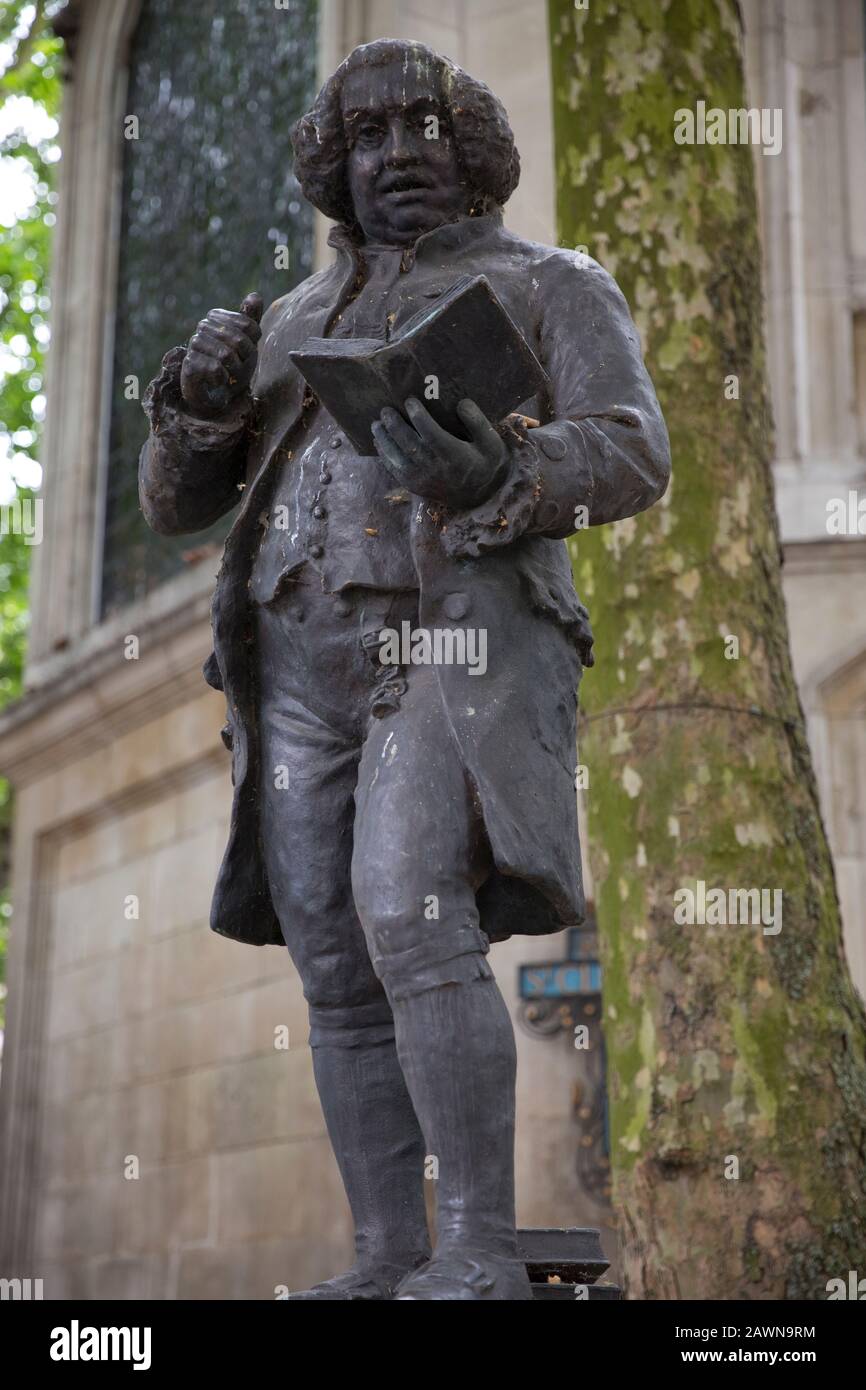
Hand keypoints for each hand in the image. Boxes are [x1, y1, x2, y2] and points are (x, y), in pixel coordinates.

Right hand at [180, 293, 262, 417]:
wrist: (214, 392)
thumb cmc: (232, 365)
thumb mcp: (247, 342)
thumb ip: (250, 319)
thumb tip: (255, 295)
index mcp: (216, 316)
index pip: (248, 326)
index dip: (252, 345)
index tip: (244, 353)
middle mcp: (203, 326)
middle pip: (238, 340)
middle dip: (244, 358)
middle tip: (236, 366)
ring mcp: (194, 344)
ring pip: (226, 355)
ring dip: (234, 371)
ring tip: (227, 374)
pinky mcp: (189, 364)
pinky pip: (216, 369)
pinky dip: (223, 378)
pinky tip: (218, 380)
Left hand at [372, 397, 507, 508]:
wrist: (480, 497)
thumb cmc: (486, 463)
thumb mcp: (492, 443)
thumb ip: (478, 422)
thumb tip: (461, 403)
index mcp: (455, 456)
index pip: (431, 434)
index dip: (418, 417)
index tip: (409, 401)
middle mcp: (436, 469)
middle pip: (409, 444)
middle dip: (394, 425)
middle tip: (386, 410)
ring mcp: (423, 480)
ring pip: (397, 458)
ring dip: (384, 440)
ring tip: (376, 424)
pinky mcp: (415, 487)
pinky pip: (395, 471)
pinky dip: (384, 456)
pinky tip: (379, 442)